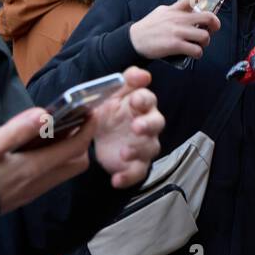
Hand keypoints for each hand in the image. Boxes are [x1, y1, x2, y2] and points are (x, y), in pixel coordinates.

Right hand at [0, 106, 98, 215]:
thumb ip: (18, 130)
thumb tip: (45, 114)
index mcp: (33, 169)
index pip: (75, 149)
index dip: (87, 130)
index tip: (90, 113)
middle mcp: (38, 183)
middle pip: (76, 164)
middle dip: (81, 143)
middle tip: (72, 123)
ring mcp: (30, 192)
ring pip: (62, 172)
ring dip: (66, 152)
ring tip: (53, 132)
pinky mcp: (21, 196)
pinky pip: (48, 178)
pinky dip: (51, 161)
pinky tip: (34, 149)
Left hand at [90, 67, 165, 188]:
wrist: (98, 135)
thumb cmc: (110, 111)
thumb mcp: (112, 93)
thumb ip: (126, 81)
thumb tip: (142, 74)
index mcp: (140, 105)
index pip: (148, 99)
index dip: (144, 99)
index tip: (136, 100)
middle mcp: (146, 124)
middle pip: (156, 123)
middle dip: (148, 125)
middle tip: (137, 127)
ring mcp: (142, 145)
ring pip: (150, 148)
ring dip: (138, 150)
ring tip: (124, 153)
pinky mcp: (135, 164)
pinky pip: (138, 172)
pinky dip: (128, 178)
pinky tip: (116, 180)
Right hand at [128, 0, 221, 60]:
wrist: (134, 40)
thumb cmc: (149, 27)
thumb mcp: (161, 12)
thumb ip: (175, 10)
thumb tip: (187, 9)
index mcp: (175, 9)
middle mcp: (179, 19)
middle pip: (208, 18)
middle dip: (215, 25)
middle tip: (211, 30)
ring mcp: (178, 32)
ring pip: (205, 36)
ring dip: (205, 42)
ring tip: (199, 44)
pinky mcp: (175, 45)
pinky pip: (196, 50)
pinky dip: (198, 54)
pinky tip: (194, 53)